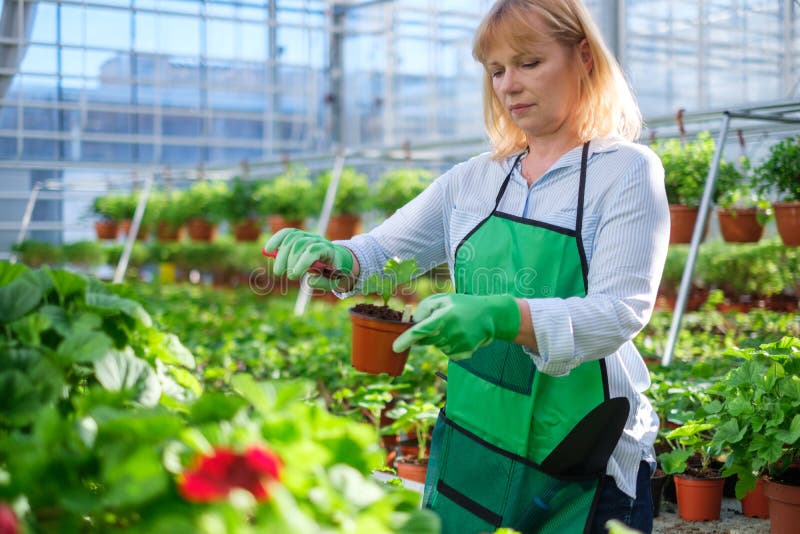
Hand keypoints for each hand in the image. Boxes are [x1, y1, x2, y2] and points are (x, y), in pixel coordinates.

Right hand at [264, 228, 354, 290]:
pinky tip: (267, 250)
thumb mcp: (333, 281)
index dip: (301, 262)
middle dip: (290, 261)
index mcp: (328, 249)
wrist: (336, 259)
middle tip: (288, 277)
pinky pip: (286, 233)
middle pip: (300, 244)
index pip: (312, 250)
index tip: (294, 276)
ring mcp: (307, 236)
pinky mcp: (299, 235)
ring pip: (291, 238)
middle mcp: (317, 239)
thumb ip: (323, 282)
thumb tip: (309, 280)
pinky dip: (276, 240)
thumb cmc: (334, 272)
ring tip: (278, 271)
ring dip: (281, 255)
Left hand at [392, 293, 520, 359]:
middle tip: (440, 321)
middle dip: (425, 333)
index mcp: (444, 317)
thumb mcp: (442, 299)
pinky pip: (447, 352)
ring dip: (439, 338)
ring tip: (454, 326)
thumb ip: (424, 308)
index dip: (405, 340)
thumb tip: (414, 323)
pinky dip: (449, 345)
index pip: (420, 331)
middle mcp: (450, 333)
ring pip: (436, 346)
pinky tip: (460, 335)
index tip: (395, 347)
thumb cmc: (462, 304)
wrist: (490, 316)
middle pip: (425, 340)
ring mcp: (458, 345)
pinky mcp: (463, 354)